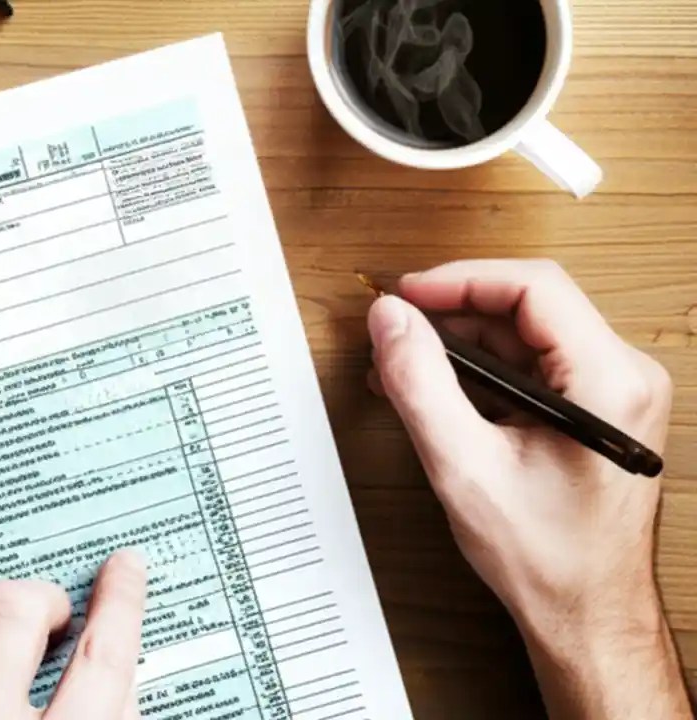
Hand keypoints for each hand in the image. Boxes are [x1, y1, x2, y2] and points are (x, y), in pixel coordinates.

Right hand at [367, 259, 688, 718]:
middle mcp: (623, 378)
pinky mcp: (592, 411)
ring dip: (459, 346)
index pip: (533, 289)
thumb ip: (421, 383)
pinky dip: (478, 373)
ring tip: (400, 365)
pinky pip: (530, 367)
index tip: (406, 294)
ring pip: (524, 336)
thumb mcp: (464, 467)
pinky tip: (432, 390)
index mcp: (609, 383)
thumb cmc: (547, 559)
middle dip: (451, 314)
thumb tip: (391, 320)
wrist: (586, 616)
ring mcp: (612, 394)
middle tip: (393, 328)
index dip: (460, 280)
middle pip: (527, 308)